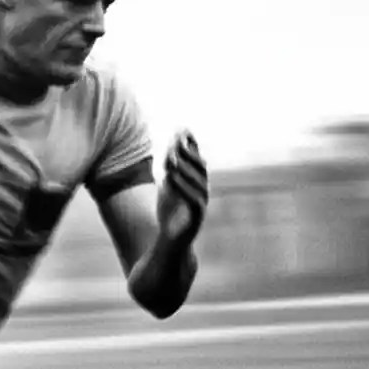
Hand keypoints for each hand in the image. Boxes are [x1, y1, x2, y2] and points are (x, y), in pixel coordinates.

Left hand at [158, 129, 208, 244]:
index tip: (182, 128)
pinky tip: (169, 177)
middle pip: (199, 167)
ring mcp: (202, 202)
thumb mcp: (167, 187)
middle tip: (176, 139)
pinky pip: (192, 199)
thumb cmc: (170, 212)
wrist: (172, 240)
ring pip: (198, 181)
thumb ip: (169, 169)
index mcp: (196, 181)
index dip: (191, 143)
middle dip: (188, 152)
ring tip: (172, 156)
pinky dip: (181, 187)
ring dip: (185, 167)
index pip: (196, 158)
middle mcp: (202, 189)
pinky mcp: (197, 216)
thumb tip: (166, 148)